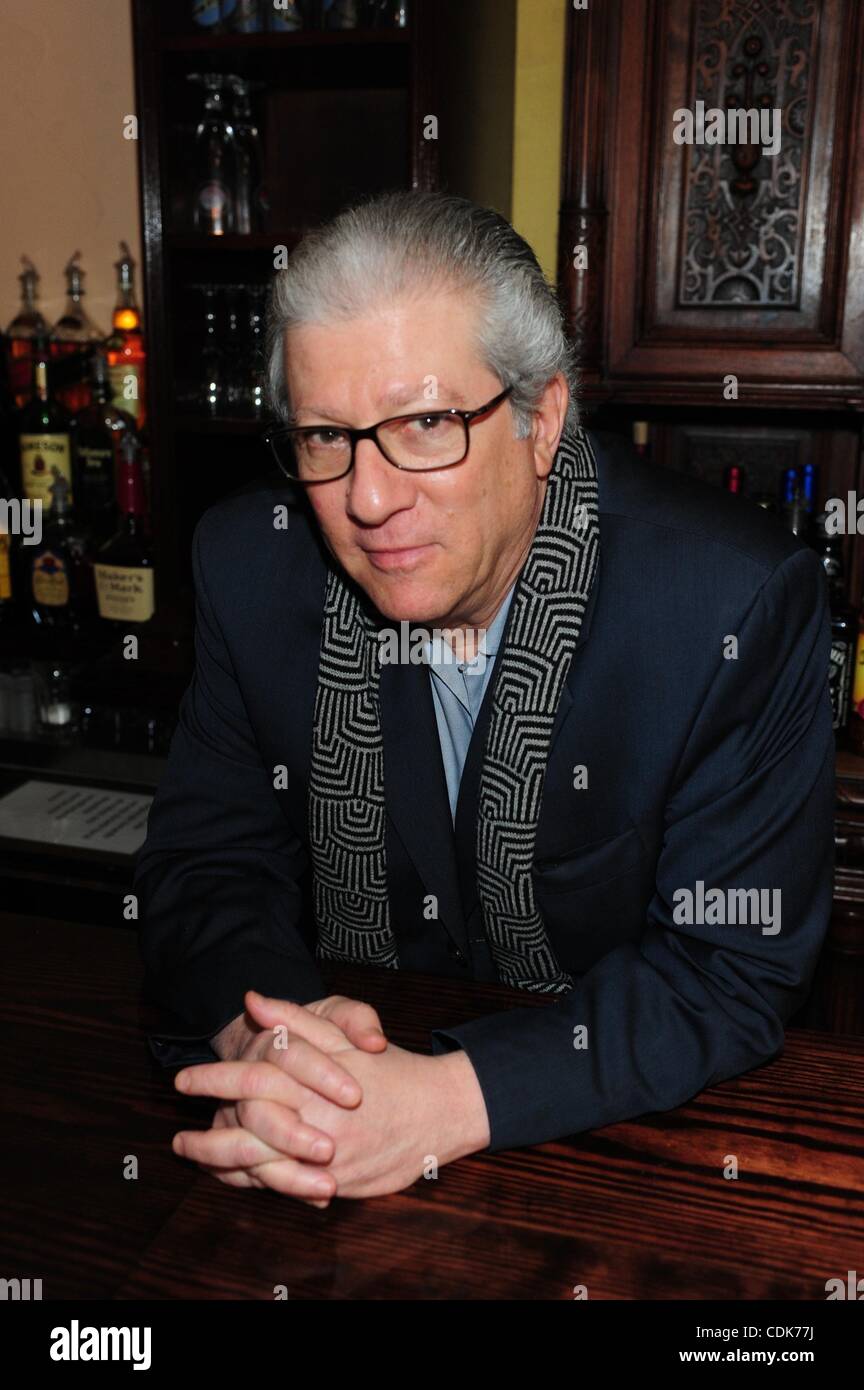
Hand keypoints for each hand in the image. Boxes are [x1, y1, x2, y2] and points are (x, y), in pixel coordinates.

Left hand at [180, 1015, 490, 1200]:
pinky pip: (285, 1190)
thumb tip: (252, 1000)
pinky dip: (255, 1184)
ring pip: (262, 1168)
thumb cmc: (389, 1070)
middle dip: (207, 1137)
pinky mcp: (336, 1186)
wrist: (438, 1111)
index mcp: (314, 1084)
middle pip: (248, 1132)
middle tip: (177, 1140)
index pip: (252, 1080)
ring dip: (222, 1165)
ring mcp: (326, 1161)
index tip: (183, 1080)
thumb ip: (295, 1019)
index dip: (214, 1079)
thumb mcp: (344, 1033)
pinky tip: (233, 1177)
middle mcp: (317, 1125)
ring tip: (195, 1159)